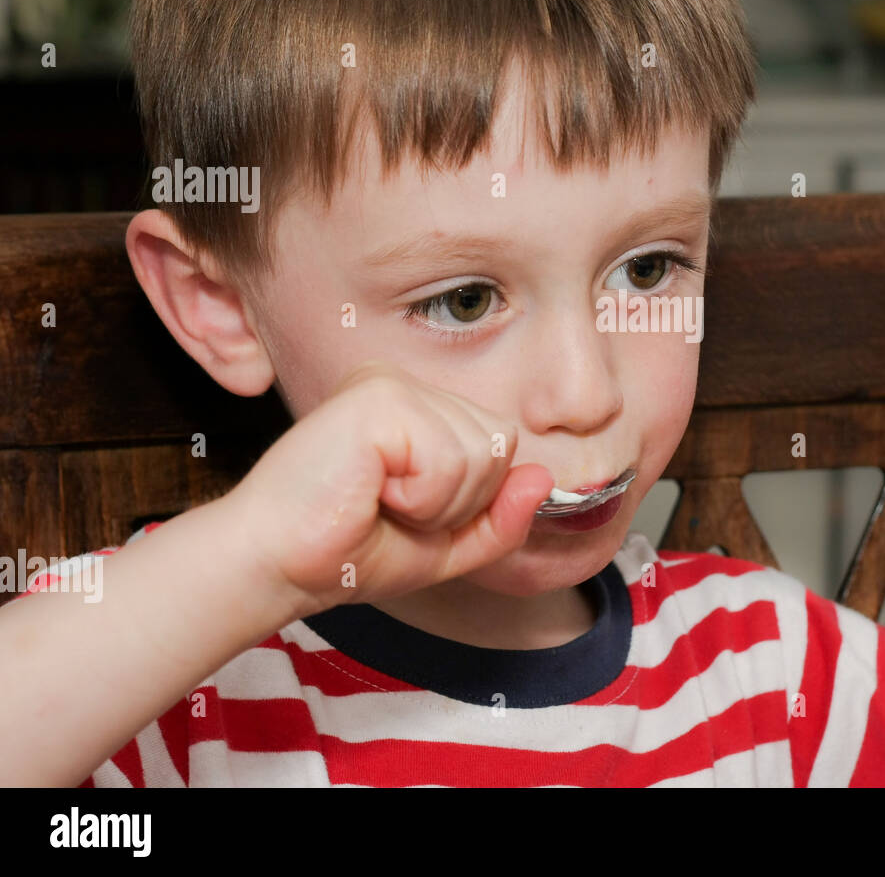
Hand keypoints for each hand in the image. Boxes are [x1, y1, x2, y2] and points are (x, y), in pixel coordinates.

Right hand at [221, 360, 552, 617]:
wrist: (277, 567)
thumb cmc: (347, 552)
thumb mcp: (445, 547)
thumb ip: (502, 519)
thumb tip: (542, 478)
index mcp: (420, 406)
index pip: (502, 446)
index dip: (471, 501)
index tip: (406, 513)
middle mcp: (407, 383)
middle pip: (501, 445)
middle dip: (458, 502)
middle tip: (389, 509)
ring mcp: (392, 383)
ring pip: (481, 454)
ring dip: (436, 503)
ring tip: (377, 500)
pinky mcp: (379, 397)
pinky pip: (450, 458)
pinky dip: (420, 497)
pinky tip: (369, 491)